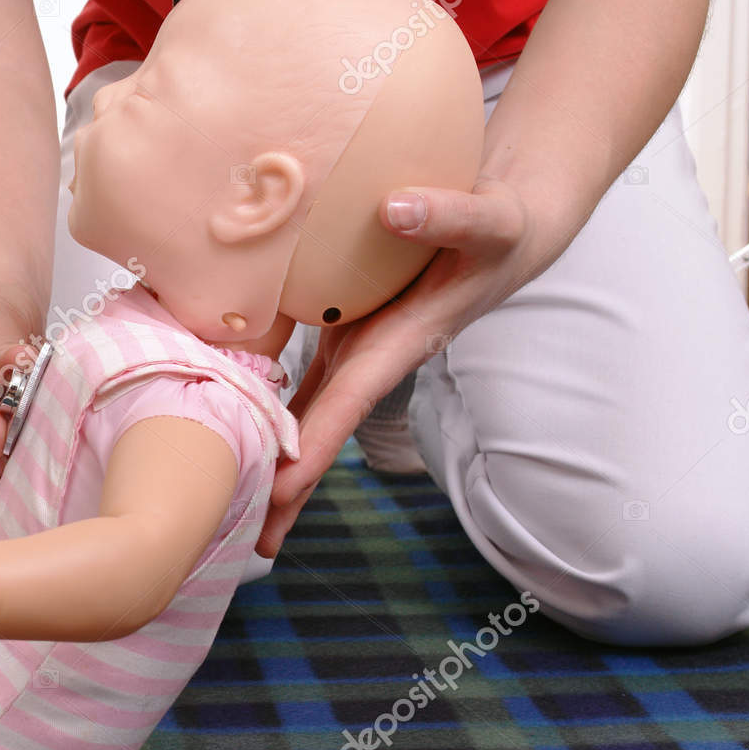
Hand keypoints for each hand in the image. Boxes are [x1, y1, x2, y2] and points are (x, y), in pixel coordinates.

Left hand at [258, 177, 557, 557]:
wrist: (509, 229)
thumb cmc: (501, 226)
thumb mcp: (487, 217)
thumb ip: (448, 214)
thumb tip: (397, 209)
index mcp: (400, 342)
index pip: (348, 403)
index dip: (316, 448)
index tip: (281, 492)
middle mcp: (374, 357)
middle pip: (322, 430)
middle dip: (293, 486)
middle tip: (253, 541)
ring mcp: (356, 351)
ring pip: (309, 416)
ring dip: (278, 463)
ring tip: (239, 512)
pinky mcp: (343, 334)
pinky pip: (303, 383)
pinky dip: (273, 414)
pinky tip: (239, 438)